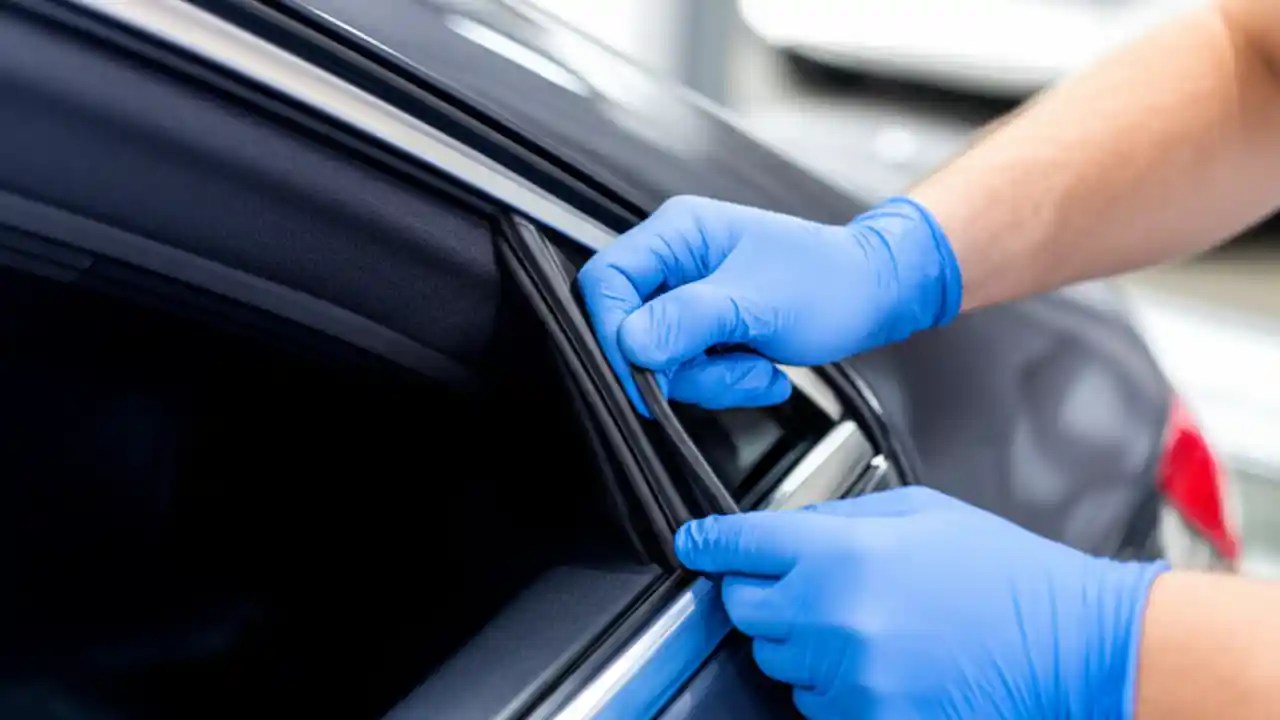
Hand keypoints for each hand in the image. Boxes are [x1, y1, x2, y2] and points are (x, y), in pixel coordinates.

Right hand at [576, 195, 961, 413]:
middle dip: (676, 366)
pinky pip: (688, 368)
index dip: (614, 333)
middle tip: (724, 372)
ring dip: (709, 380)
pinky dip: (723, 381)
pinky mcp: (705, 326)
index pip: (606, 281)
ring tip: (758, 369)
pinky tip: (761, 370)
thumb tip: (631, 345)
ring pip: (659, 357)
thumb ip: (689, 321)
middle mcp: (676, 260)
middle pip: (629, 326)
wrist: (876, 295)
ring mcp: (689, 295)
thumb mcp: (758, 304)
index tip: (642, 374)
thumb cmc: (831, 282)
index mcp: (678, 232)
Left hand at [675, 487, 1168, 718]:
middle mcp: (833, 620)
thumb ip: (836, 520)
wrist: (1070, 646)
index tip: (696, 543)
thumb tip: (783, 530)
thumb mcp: (917, 514)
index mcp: (842, 556)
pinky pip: (815, 703)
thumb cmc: (1002, 575)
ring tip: (869, 626)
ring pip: (777, 660)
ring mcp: (849, 680)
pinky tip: (885, 662)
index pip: (737, 546)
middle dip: (765, 593)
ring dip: (803, 642)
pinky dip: (835, 685)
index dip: (710, 542)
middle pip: (744, 608)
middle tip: (815, 585)